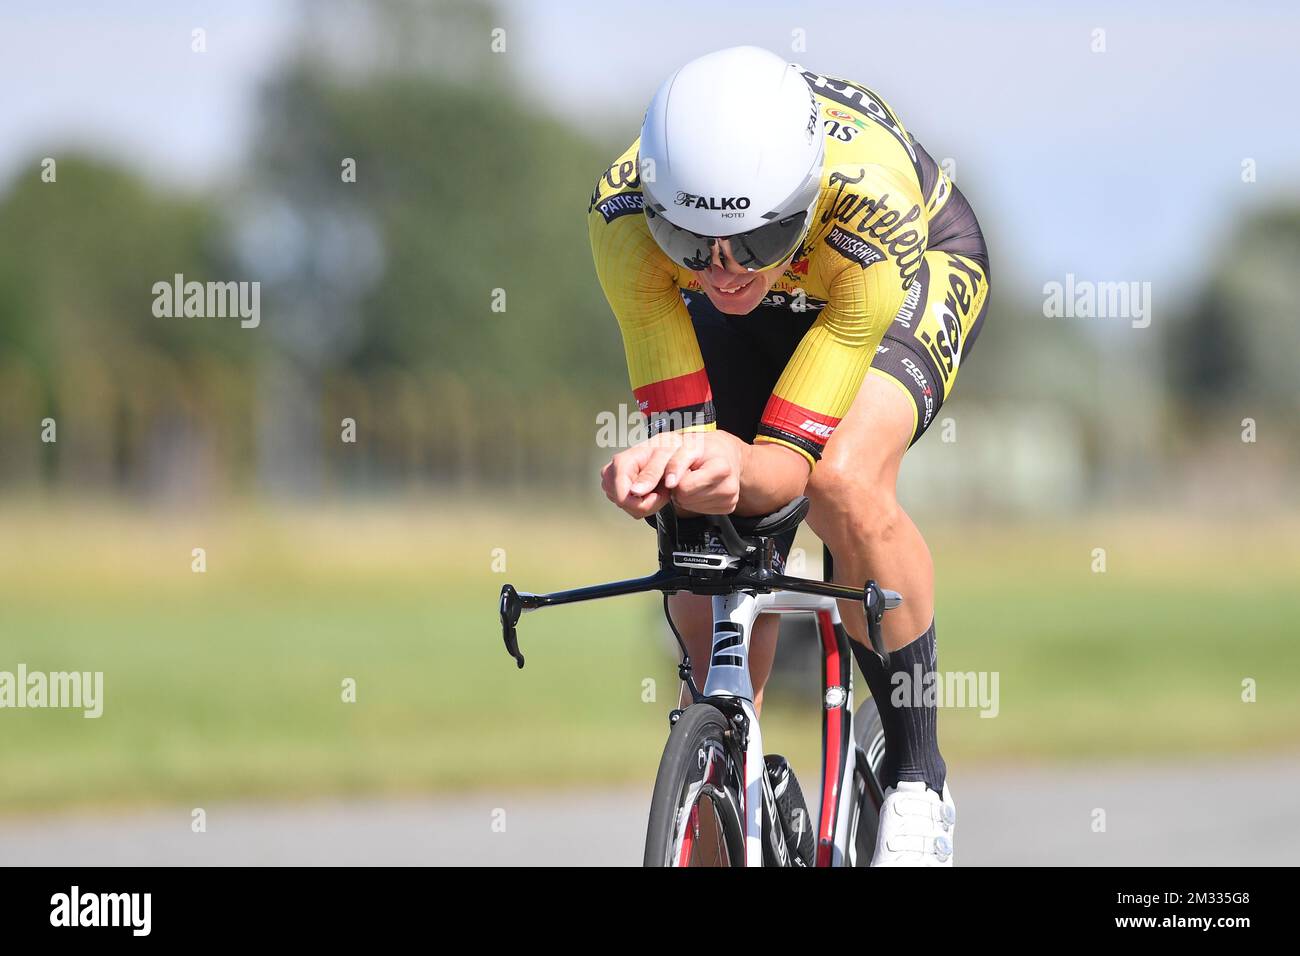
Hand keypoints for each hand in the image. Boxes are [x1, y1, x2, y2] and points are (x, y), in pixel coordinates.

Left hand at [600, 431, 744, 518]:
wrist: (726, 454)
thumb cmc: (691, 449)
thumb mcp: (669, 447)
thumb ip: (649, 466)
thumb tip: (635, 491)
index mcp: (700, 447)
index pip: (682, 462)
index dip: (674, 472)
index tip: (668, 482)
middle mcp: (720, 465)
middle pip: (683, 492)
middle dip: (673, 488)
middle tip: (676, 478)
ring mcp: (729, 486)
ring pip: (690, 504)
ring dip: (683, 497)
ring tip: (691, 481)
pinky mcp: (731, 502)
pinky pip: (702, 512)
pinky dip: (696, 503)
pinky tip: (701, 489)